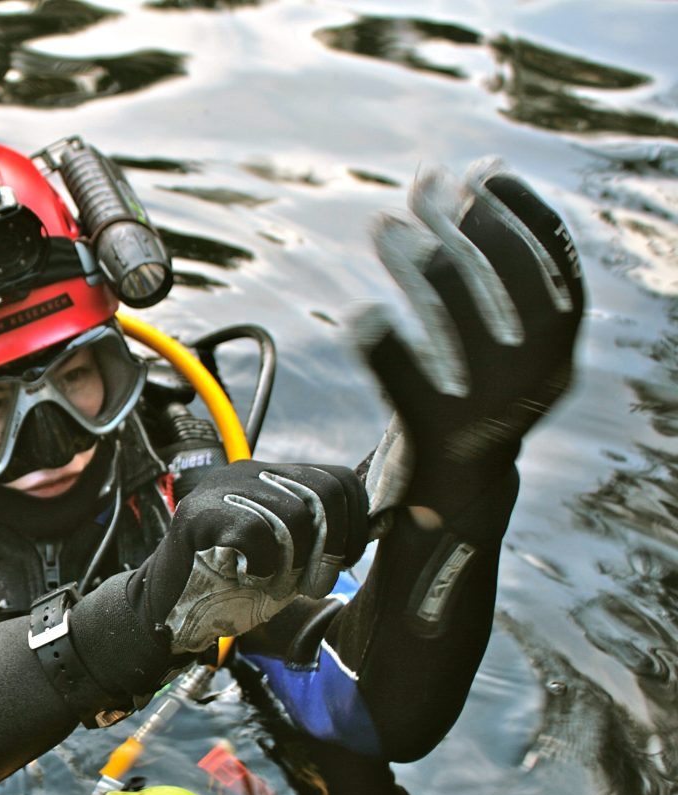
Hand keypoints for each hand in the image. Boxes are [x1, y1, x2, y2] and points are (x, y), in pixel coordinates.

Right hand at [134, 461, 368, 653]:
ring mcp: (220, 489)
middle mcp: (247, 472)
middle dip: (332, 546)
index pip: (338, 479)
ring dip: (295, 564)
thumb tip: (378, 525)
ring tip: (275, 584)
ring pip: (295, 515)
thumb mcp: (289, 557)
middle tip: (315, 583)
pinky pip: (257, 534)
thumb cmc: (231, 586)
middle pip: (324, 492)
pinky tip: (248, 578)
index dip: (355, 523)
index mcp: (271, 477)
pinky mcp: (198, 514)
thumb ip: (321, 536)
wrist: (170, 610)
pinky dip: (263, 566)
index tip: (344, 561)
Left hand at [352, 161, 584, 521]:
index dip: (523, 213)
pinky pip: (408, 383)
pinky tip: (362, 313)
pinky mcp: (436, 438)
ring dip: (416, 266)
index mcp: (557, 354)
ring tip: (384, 226)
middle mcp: (534, 382)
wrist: (451, 495)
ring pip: (452, 321)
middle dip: (463, 226)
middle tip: (424, 186)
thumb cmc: (466, 402)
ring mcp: (487, 411)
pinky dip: (385, 347)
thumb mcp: (489, 341)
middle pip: (504, 284)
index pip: (554, 267)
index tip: (485, 173)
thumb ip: (482, 276)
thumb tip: (458, 189)